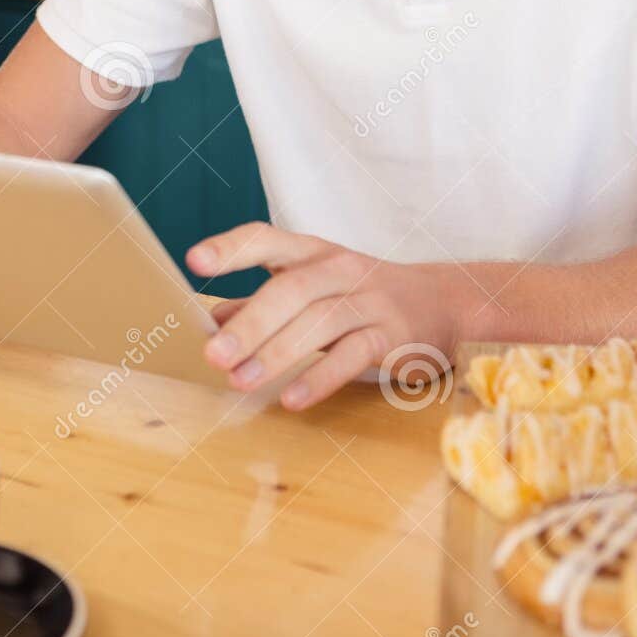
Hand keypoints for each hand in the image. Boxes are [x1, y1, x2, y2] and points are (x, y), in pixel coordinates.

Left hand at [188, 223, 450, 409]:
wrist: (442, 302)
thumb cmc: (360, 295)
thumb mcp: (312, 287)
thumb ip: (262, 302)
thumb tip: (210, 321)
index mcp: (311, 252)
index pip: (266, 239)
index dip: (230, 248)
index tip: (194, 262)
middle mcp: (338, 269)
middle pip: (290, 289)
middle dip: (250, 323)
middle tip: (214, 354)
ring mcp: (368, 300)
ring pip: (319, 322)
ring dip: (276, 353)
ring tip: (240, 381)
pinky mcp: (392, 335)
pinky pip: (353, 355)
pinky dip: (321, 378)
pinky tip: (292, 397)